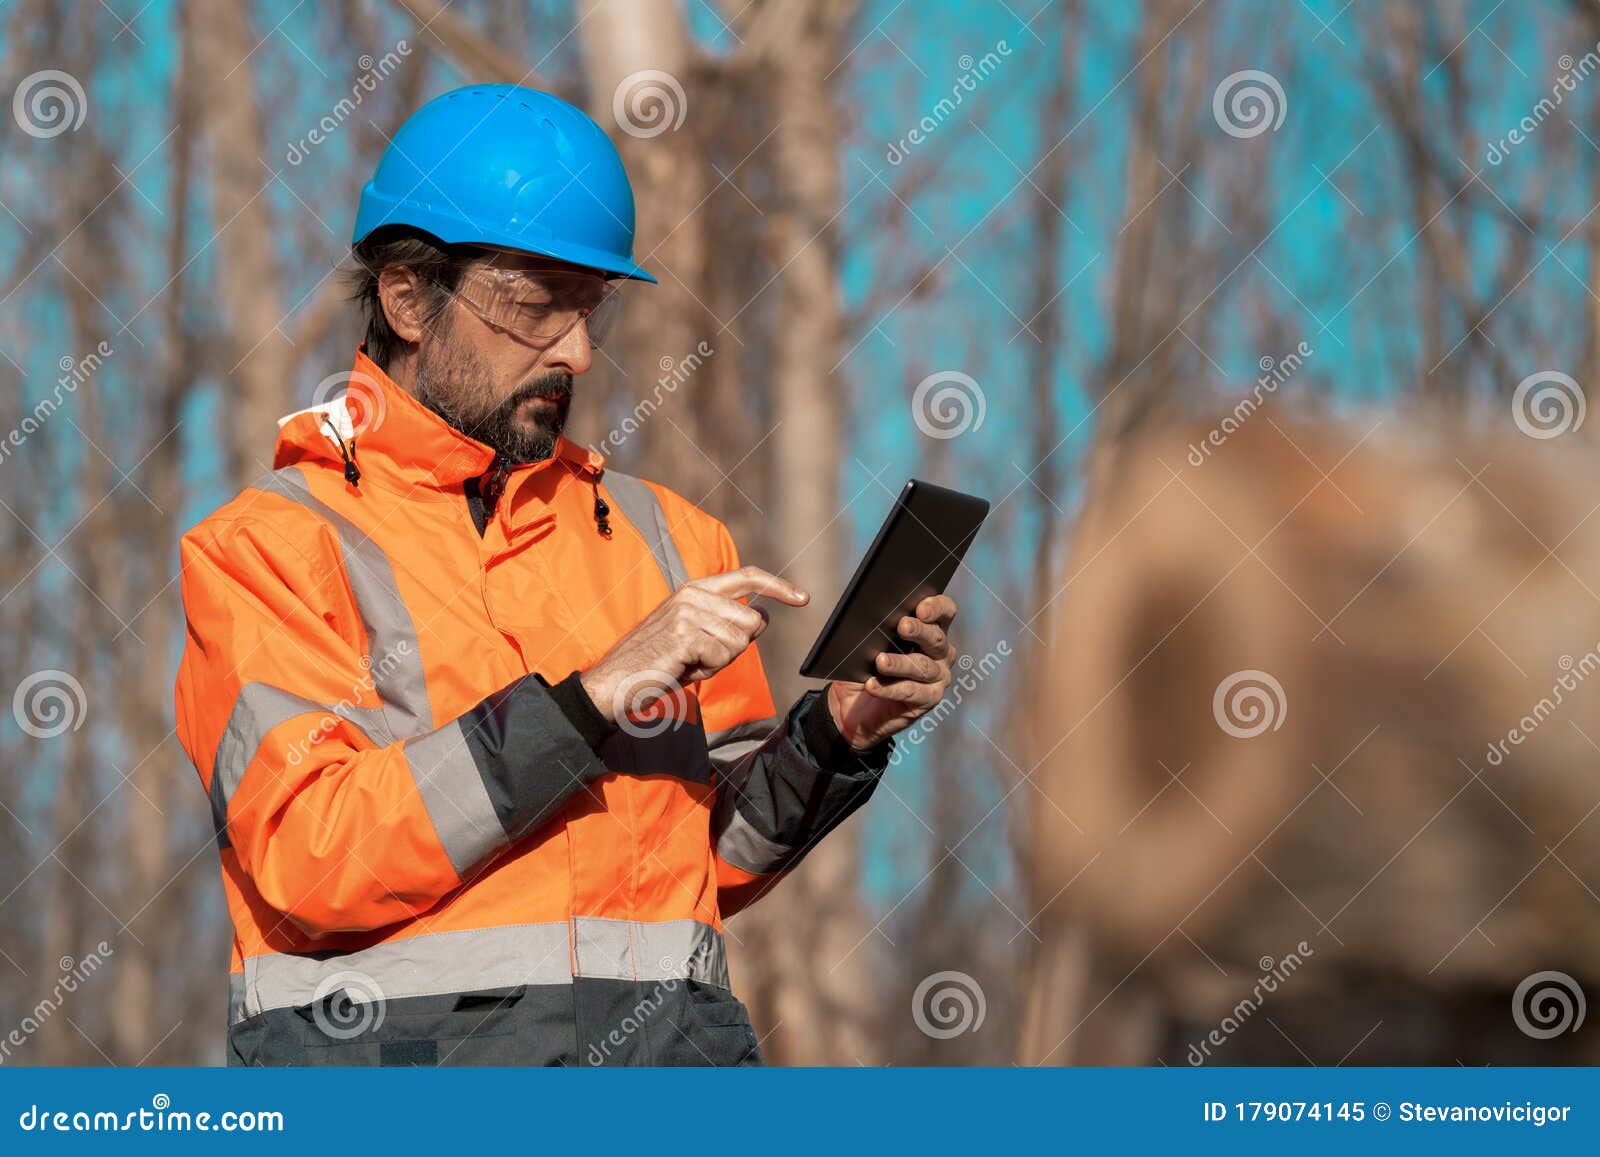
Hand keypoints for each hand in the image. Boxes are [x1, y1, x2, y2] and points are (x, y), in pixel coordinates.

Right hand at [580, 566, 807, 721]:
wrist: (615, 682)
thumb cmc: (656, 663)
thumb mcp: (693, 635)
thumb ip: (723, 622)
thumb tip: (762, 619)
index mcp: (695, 589)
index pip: (746, 577)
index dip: (778, 587)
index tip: (802, 598)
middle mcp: (693, 594)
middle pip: (752, 622)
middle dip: (734, 648)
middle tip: (700, 657)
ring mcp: (688, 612)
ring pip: (739, 643)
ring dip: (718, 662)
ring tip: (687, 662)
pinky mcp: (684, 634)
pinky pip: (722, 657)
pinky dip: (707, 671)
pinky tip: (682, 669)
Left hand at [827, 594, 957, 749]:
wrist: (852, 704)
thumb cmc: (862, 666)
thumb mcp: (864, 642)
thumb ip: (874, 627)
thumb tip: (868, 616)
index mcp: (930, 630)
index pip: (944, 612)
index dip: (937, 607)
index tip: (921, 608)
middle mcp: (940, 652)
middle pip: (936, 638)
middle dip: (919, 631)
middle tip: (903, 627)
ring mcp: (938, 677)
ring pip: (922, 667)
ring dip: (900, 663)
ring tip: (880, 661)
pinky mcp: (928, 700)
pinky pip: (910, 692)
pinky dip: (889, 689)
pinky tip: (872, 684)